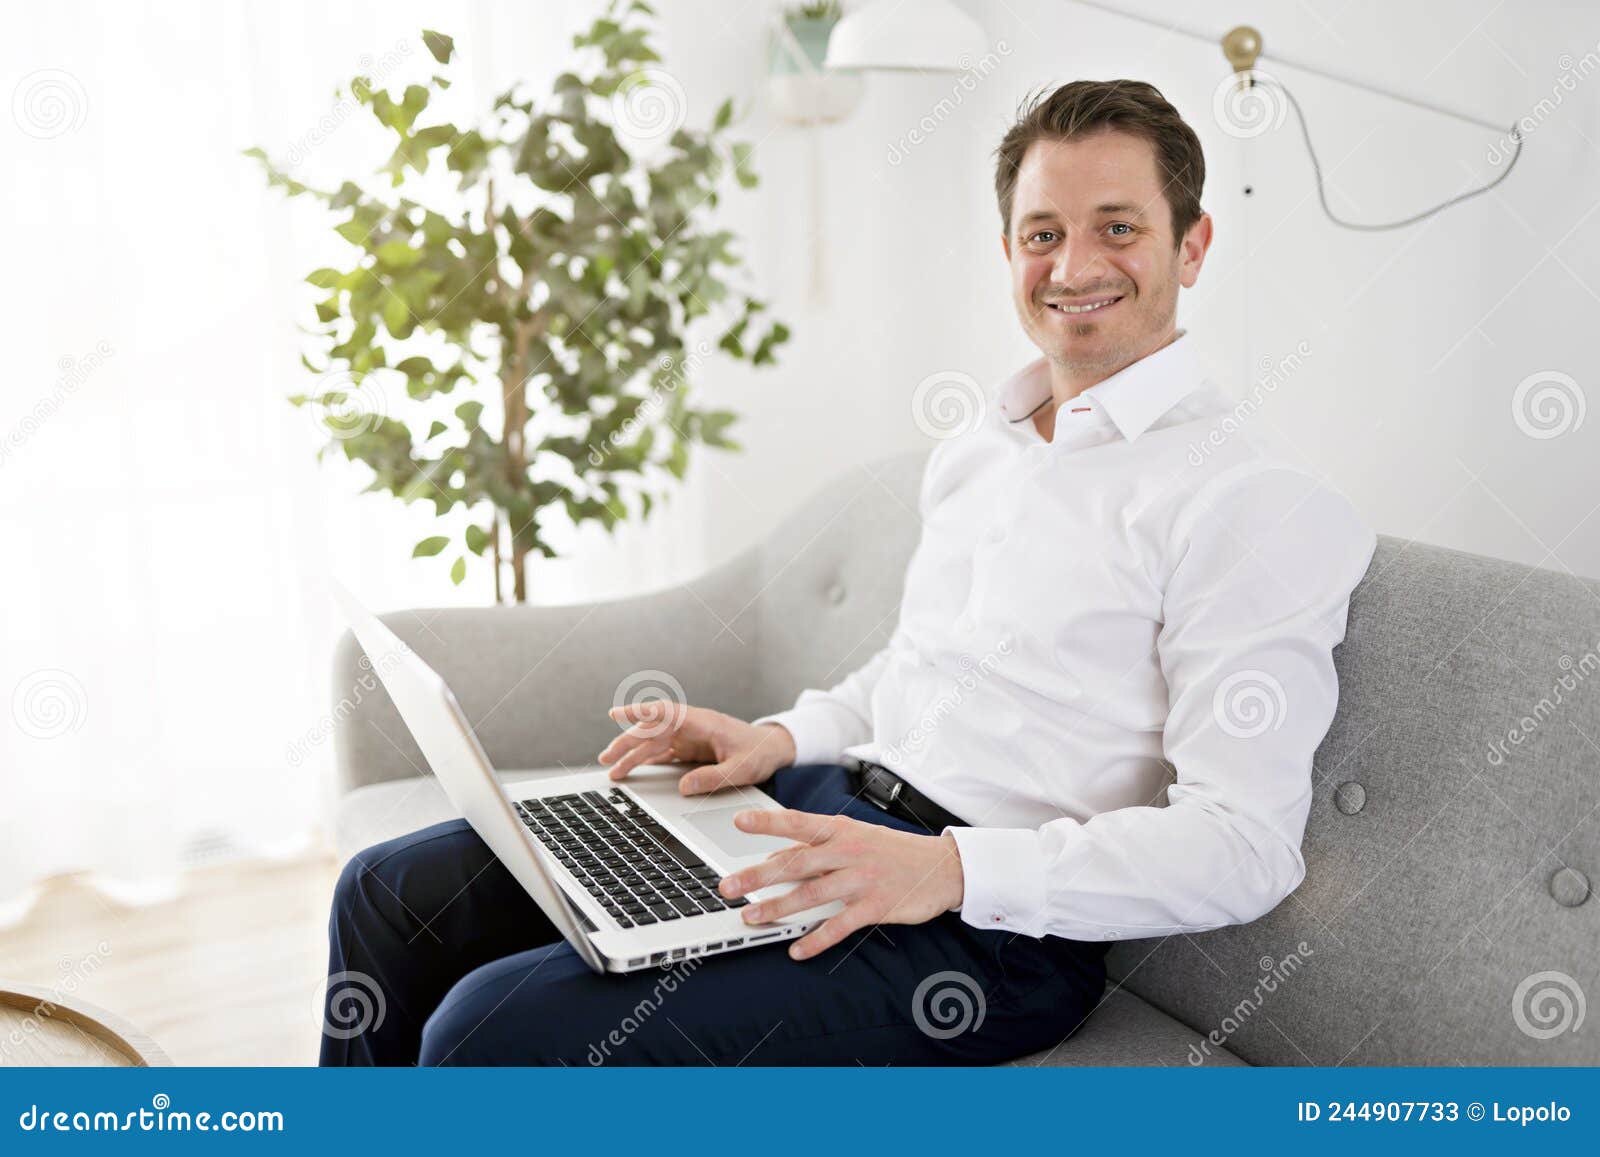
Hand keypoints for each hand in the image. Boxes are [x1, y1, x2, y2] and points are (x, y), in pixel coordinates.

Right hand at [599, 702, 796, 795]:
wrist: (773, 748)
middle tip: (605, 759)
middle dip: (626, 743)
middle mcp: (692, 726)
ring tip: (613, 771)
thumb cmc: (760, 753)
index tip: (615, 714)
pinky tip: (634, 770)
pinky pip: (664, 752)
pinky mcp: (691, 748)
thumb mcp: (742, 769)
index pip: (664, 712)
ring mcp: (689, 736)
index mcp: (703, 722)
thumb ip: (713, 778)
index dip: (638, 712)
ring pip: (654, 742)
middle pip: (652, 730)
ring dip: (633, 755)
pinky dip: (648, 761)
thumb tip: (683, 788)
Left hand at [718, 808, 965, 959]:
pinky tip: (797, 950)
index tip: (739, 820)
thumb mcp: (855, 837)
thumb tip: (774, 858)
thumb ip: (816, 846)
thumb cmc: (891, 851)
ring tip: (751, 919)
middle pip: (796, 862)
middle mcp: (849, 851)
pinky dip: (816, 940)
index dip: (768, 822)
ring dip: (778, 908)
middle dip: (758, 875)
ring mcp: (862, 879)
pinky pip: (840, 926)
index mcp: (842, 830)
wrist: (942, 867)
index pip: (799, 822)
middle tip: (728, 886)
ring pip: (812, 894)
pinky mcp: (876, 906)